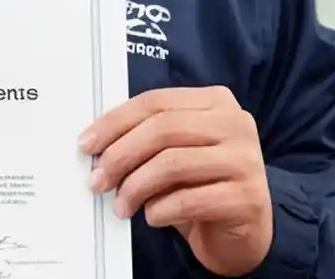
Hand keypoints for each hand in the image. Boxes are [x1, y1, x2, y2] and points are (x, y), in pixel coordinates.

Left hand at [79, 87, 271, 276]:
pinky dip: (160, 209)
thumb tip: (96, 145)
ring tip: (122, 205)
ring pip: (173, 163)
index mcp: (215, 102)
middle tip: (98, 179)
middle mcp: (236, 124)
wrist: (241, 232)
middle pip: (162, 129)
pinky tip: (152, 216)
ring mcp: (246, 160)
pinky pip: (189, 200)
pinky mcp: (247, 198)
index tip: (87, 144)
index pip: (155, 102)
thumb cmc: (200, 186)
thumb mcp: (173, 153)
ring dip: (135, 187)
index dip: (115, 122)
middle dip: (121, 155)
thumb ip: (145, 138)